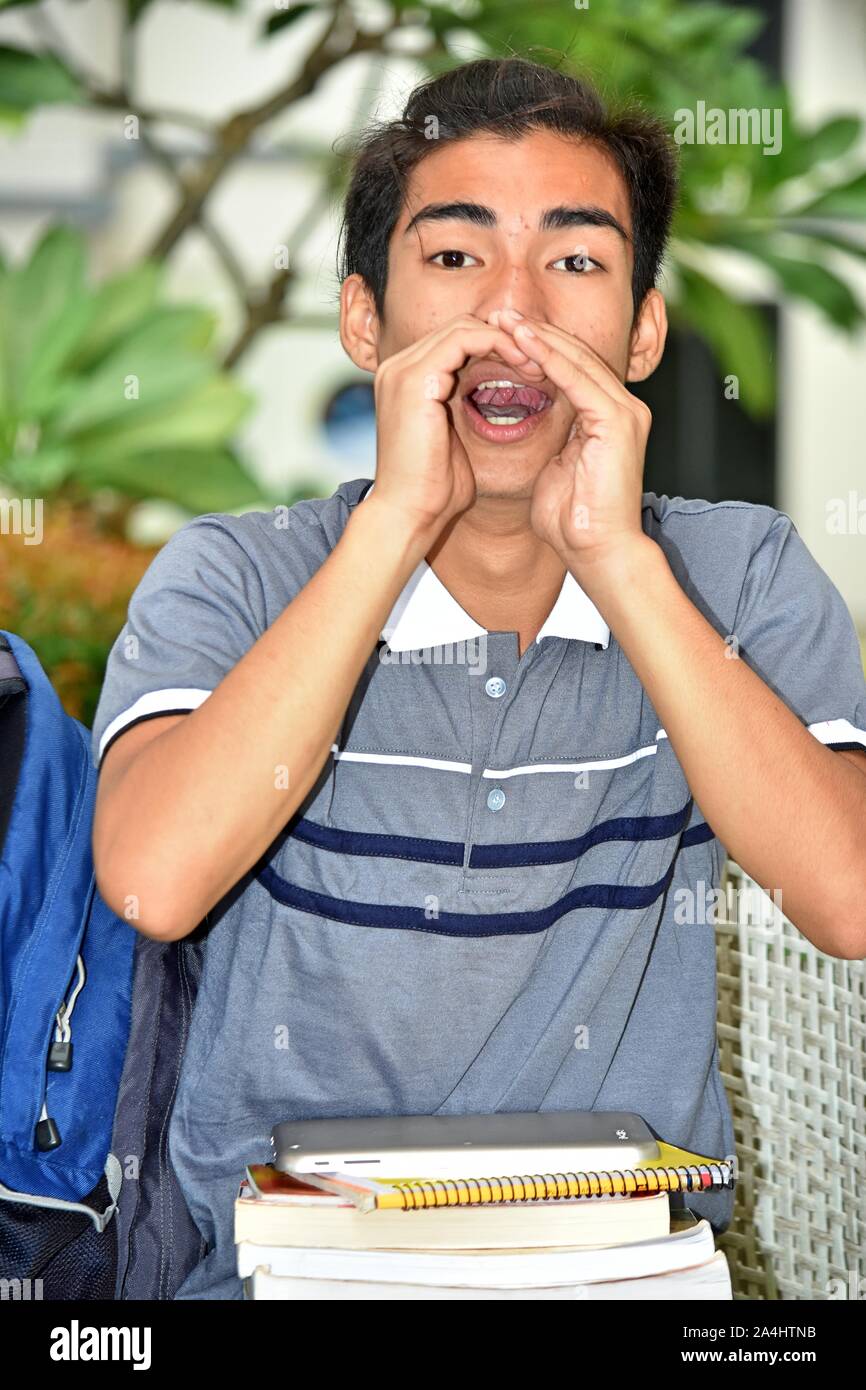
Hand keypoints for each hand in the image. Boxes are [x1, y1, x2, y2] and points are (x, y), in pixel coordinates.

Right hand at [370, 313, 546, 548]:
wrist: (409, 515)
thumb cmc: (434, 490)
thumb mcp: (453, 438)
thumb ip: (465, 410)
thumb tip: (497, 402)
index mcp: (405, 381)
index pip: (454, 342)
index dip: (496, 348)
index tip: (531, 368)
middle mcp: (397, 368)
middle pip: (459, 328)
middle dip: (505, 340)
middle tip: (540, 362)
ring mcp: (402, 370)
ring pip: (464, 327)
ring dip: (507, 341)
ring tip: (536, 364)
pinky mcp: (415, 379)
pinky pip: (464, 339)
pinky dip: (498, 345)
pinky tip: (524, 366)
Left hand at [496, 312, 652, 578]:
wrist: (599, 553)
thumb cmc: (575, 523)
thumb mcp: (554, 467)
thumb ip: (550, 438)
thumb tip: (527, 422)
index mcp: (608, 419)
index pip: (572, 370)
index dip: (537, 350)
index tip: (501, 336)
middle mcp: (624, 408)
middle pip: (577, 355)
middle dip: (535, 334)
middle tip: (499, 314)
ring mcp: (625, 411)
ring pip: (578, 359)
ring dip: (538, 337)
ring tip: (504, 320)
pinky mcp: (618, 420)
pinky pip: (577, 378)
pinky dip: (548, 357)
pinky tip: (521, 342)